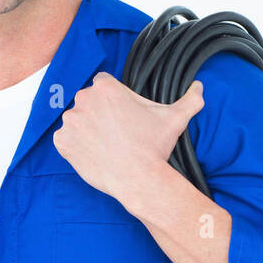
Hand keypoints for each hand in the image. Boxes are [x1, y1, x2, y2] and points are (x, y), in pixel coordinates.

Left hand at [52, 72, 203, 204]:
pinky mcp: (62, 142)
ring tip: (106, 145)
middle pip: (88, 101)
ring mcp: (70, 122)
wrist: (138, 179)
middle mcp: (84, 100)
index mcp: (105, 88)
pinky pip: (64, 140)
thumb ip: (190, 99)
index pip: (103, 84)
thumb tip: (200, 87)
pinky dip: (75, 146)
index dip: (113, 99)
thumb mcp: (175, 119)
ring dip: (86, 129)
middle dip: (99, 113)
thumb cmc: (154, 147)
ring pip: (76, 120)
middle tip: (116, 133)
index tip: (122, 114)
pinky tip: (93, 153)